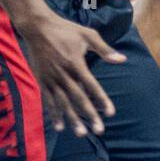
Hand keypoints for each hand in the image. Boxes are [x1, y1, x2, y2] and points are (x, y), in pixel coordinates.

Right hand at [21, 9, 125, 136]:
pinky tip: (60, 127)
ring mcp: (51, 78)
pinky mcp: (42, 80)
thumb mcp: (87, 35)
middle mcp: (64, 74)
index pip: (92, 86)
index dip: (101, 99)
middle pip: (78, 98)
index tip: (110, 112)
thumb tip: (122, 59)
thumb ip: (104, 49)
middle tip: (100, 130)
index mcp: (76, 63)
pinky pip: (48, 100)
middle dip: (90, 115)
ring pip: (63, 103)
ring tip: (81, 133)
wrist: (37, 27)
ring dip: (73, 119)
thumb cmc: (65, 30)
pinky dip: (54, 114)